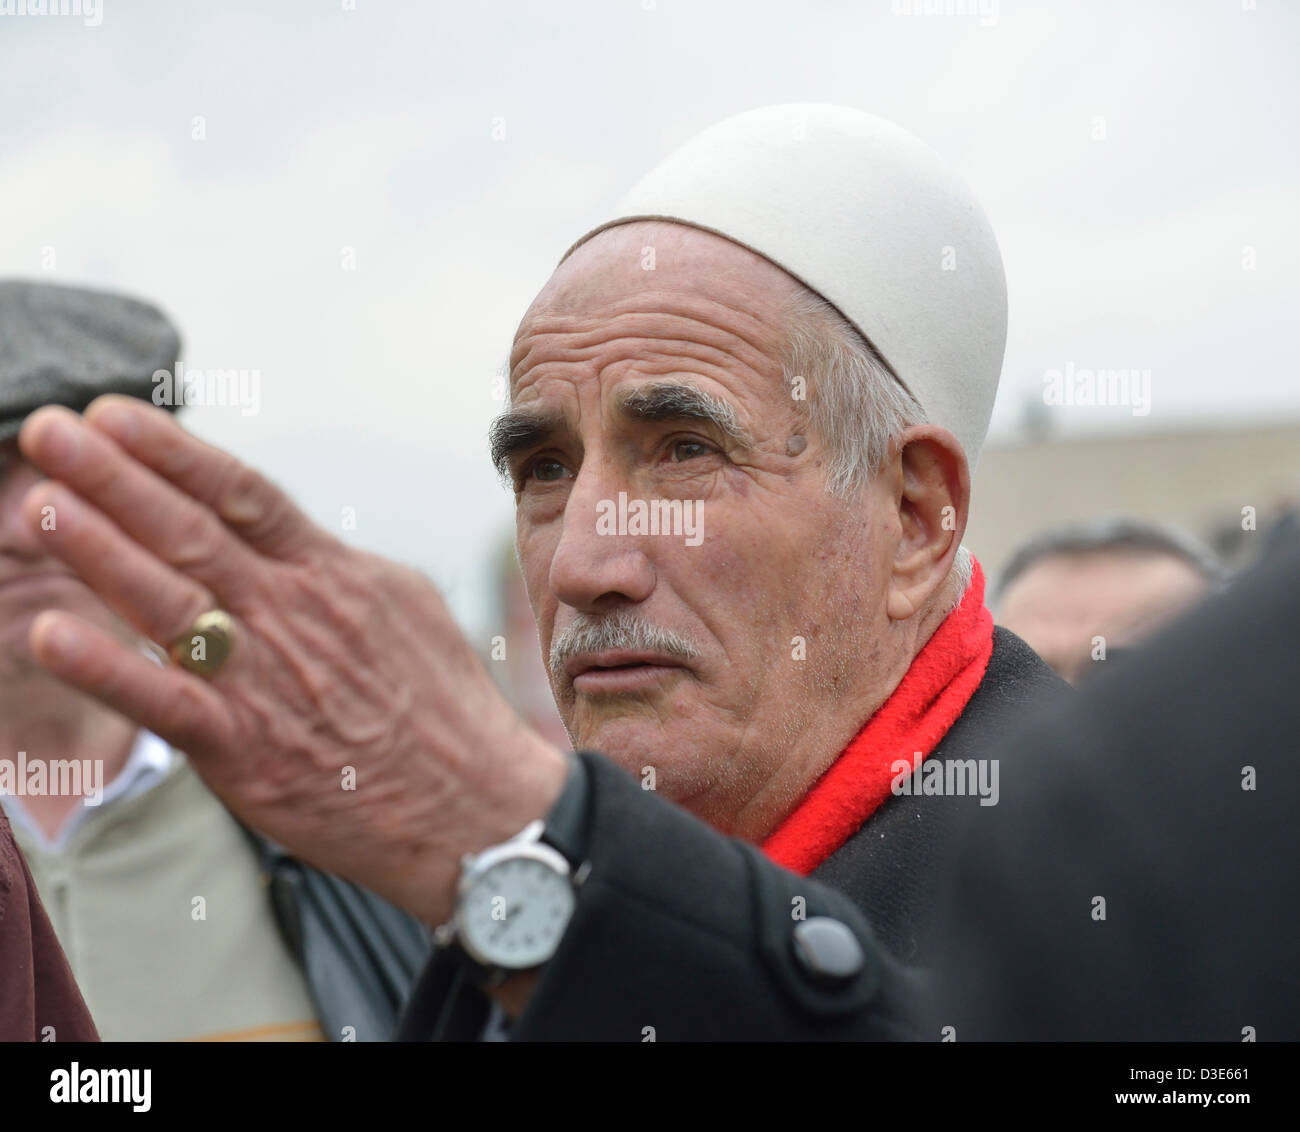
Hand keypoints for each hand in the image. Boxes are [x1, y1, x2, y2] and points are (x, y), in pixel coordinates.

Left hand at [17, 396, 567, 925]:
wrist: (478, 808)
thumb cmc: (444, 708)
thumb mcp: (404, 606)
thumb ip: (334, 566)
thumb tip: (285, 533)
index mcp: (333, 574)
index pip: (242, 495)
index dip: (174, 451)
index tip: (113, 414)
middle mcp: (295, 615)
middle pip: (192, 532)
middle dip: (113, 477)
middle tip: (48, 429)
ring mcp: (268, 681)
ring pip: (171, 601)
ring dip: (98, 549)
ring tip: (39, 500)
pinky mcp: (249, 753)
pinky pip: (167, 704)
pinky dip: (108, 669)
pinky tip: (50, 633)